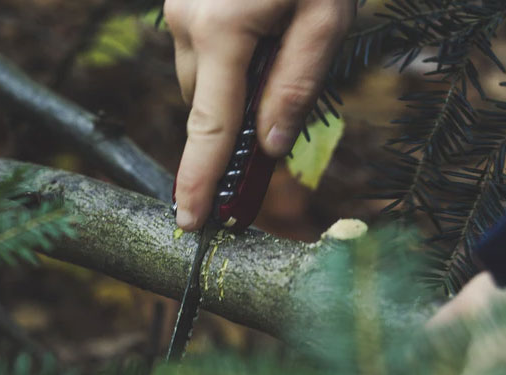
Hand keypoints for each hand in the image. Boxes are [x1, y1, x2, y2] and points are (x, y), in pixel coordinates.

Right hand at [164, 0, 354, 229]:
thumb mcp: (325, 17)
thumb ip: (296, 85)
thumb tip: (270, 146)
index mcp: (220, 30)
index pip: (209, 127)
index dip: (200, 181)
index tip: (190, 223)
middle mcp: (186, 20)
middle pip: (203, 107)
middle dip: (233, 125)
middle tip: (275, 121)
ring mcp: (180, 7)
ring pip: (199, 81)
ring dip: (231, 90)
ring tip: (278, 50)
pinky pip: (199, 54)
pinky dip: (226, 64)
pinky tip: (259, 36)